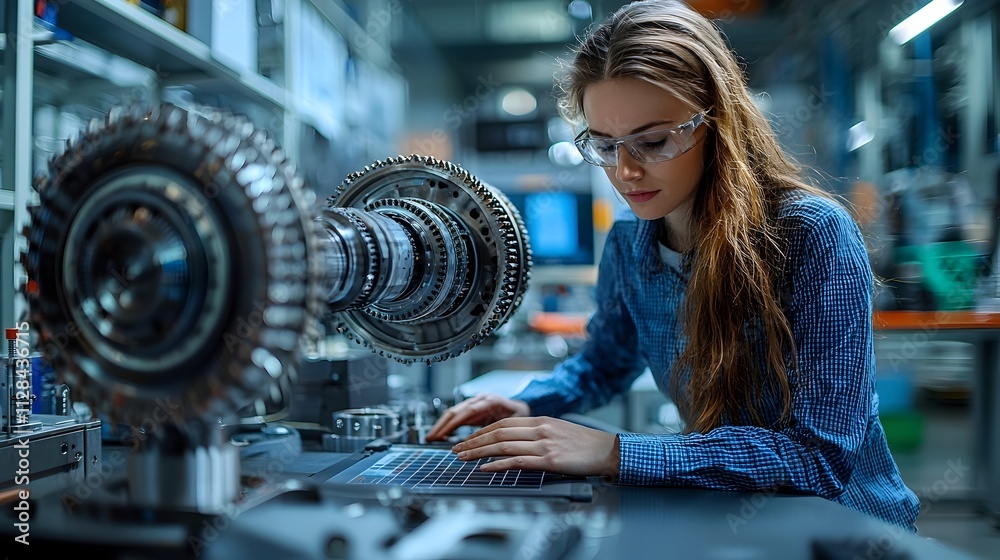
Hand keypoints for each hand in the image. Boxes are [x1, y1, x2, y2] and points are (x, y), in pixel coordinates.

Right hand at [424, 393, 530, 441]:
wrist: (521, 408)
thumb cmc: (520, 416)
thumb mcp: (514, 422)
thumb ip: (500, 428)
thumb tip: (484, 439)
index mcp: (490, 401)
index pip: (468, 411)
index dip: (454, 423)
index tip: (443, 434)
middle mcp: (479, 399)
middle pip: (455, 410)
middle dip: (441, 425)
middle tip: (430, 438)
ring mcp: (474, 403)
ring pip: (452, 413)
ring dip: (440, 426)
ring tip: (431, 438)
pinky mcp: (471, 410)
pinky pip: (456, 417)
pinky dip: (447, 426)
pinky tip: (440, 436)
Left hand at [450, 417, 620, 477]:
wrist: (607, 450)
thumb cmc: (584, 444)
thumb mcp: (557, 431)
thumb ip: (536, 433)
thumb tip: (514, 441)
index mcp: (540, 421)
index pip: (503, 423)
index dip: (481, 431)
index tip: (467, 439)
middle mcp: (539, 429)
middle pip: (498, 432)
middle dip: (473, 441)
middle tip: (456, 450)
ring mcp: (544, 444)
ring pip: (503, 445)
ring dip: (479, 452)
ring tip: (463, 459)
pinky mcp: (549, 460)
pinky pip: (518, 461)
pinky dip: (498, 465)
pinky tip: (485, 469)